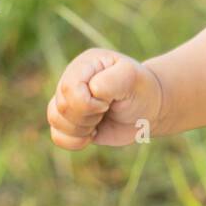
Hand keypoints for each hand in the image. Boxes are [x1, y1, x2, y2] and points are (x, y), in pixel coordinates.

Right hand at [47, 48, 165, 149]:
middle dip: (87, 116)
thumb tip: (90, 93)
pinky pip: (57, 136)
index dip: (88, 103)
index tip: (110, 101)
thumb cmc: (141, 90)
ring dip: (81, 128)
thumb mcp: (132, 79)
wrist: (150, 109)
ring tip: (100, 120)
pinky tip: (92, 134)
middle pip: (62, 106)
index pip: (69, 88)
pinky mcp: (70, 120)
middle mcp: (72, 79)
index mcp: (85, 64)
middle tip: (107, 110)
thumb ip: (109, 81)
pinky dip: (74, 141)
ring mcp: (69, 100)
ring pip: (55, 120)